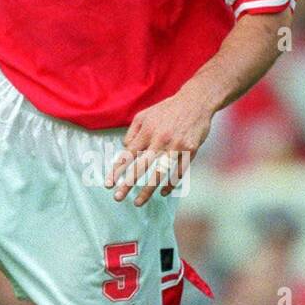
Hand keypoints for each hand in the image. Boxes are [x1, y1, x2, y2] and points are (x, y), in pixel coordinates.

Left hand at [106, 90, 213, 205]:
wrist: (196, 102)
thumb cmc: (168, 110)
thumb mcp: (144, 115)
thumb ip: (132, 132)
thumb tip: (125, 148)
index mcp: (147, 131)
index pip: (128, 154)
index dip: (118, 170)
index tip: (108, 184)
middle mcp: (160, 139)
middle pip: (141, 166)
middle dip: (128, 184)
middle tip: (118, 198)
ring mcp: (176, 146)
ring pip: (160, 173)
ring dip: (148, 190)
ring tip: (138, 203)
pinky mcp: (190, 150)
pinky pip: (179, 171)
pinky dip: (171, 183)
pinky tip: (163, 192)